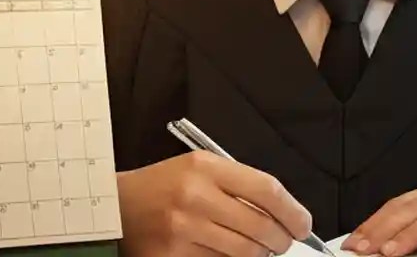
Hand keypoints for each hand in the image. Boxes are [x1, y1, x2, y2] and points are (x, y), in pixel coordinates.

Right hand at [115, 151, 313, 256]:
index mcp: (205, 167)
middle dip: (281, 239)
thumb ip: (236, 185)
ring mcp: (183, 229)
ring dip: (259, 253)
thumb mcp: (196, 169)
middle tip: (283, 241)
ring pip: (244, 251)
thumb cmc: (161, 186)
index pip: (266, 189)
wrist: (113, 206)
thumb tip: (281, 213)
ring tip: (257, 247)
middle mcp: (195, 196)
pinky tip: (226, 252)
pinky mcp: (172, 255)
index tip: (302, 224)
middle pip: (261, 225)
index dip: (293, 211)